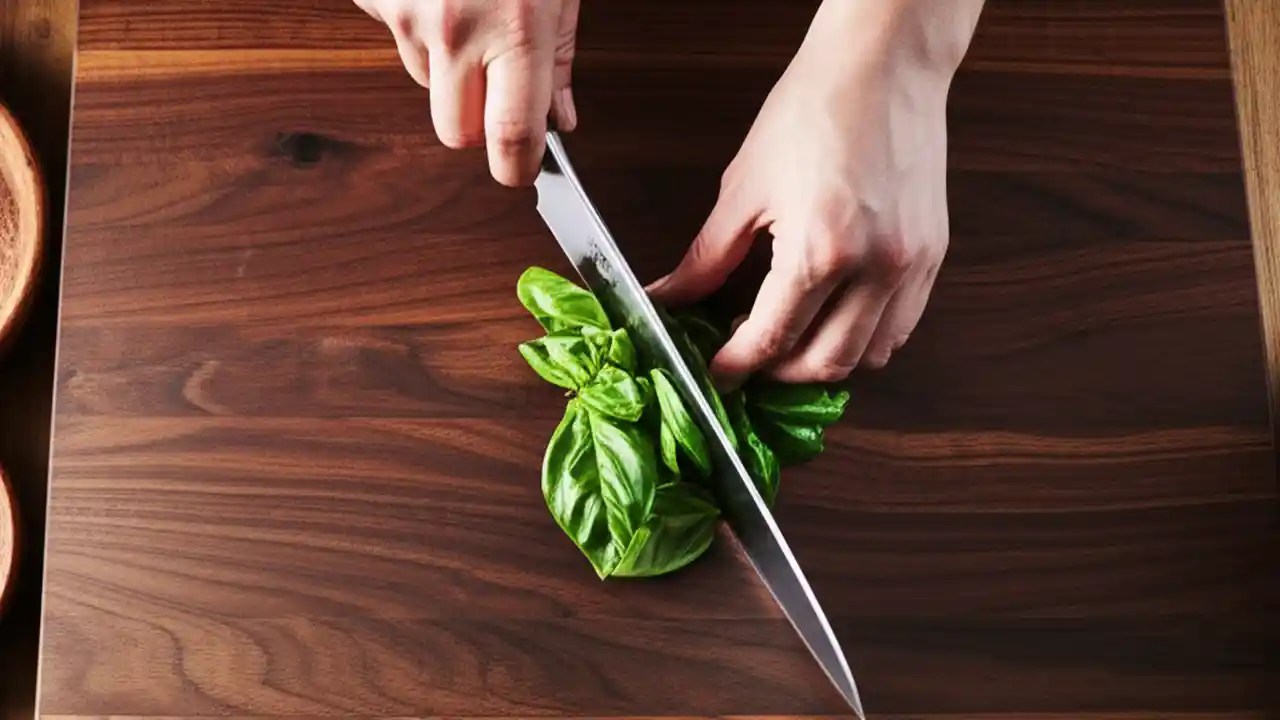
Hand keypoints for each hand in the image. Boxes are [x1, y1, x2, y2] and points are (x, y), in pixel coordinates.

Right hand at [354, 0, 579, 185]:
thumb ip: (558, 55)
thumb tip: (557, 118)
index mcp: (517, 27)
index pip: (511, 137)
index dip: (517, 167)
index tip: (522, 169)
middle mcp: (457, 28)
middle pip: (456, 132)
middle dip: (477, 124)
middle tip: (497, 82)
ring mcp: (409, 15)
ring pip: (426, 83)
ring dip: (447, 67)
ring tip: (468, 10)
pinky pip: (398, 38)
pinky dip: (418, 26)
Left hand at [650, 0, 982, 386]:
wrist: (881, 65)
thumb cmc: (815, 110)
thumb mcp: (743, 188)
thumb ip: (707, 258)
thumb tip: (672, 296)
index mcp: (822, 251)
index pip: (772, 339)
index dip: (737, 365)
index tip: (719, 373)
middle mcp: (875, 267)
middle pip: (825, 364)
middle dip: (779, 373)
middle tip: (749, 357)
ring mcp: (911, 264)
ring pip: (870, 356)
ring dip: (826, 361)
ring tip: (793, 338)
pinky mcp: (932, 254)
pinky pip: (902, 326)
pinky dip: (866, 338)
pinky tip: (836, 318)